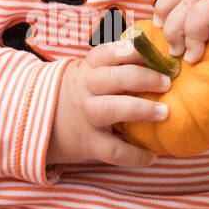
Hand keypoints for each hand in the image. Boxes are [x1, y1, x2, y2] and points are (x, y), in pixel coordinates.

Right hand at [47, 40, 173, 168]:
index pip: (108, 52)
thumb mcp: (89, 73)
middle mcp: (86, 89)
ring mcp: (86, 116)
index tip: (156, 54)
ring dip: (140, 109)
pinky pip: (112, 150)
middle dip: (143, 78)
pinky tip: (151, 157)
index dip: (132, 51)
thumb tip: (161, 60)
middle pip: (113, 78)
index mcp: (89, 68)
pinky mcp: (88, 143)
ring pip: (111, 109)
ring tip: (164, 113)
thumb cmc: (80, 94)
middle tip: (167, 83)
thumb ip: (116, 66)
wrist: (41, 123)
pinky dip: (134, 155)